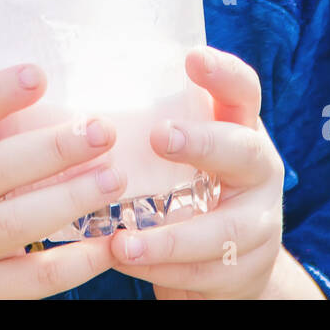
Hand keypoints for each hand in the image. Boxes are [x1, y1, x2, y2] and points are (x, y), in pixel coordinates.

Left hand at [107, 45, 288, 298]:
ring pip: (222, 230)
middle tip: (160, 136)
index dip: (223, 72)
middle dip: (202, 143)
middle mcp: (258, 170)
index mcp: (240, 130)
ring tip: (122, 243)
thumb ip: (151, 127)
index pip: (243, 91)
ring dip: (169, 238)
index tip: (191, 57)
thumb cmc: (189, 192)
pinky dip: (160, 270)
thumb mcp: (182, 155)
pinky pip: (203, 273)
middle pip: (244, 151)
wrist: (231, 265)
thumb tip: (70, 101)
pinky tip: (122, 261)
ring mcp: (259, 222)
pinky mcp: (247, 269)